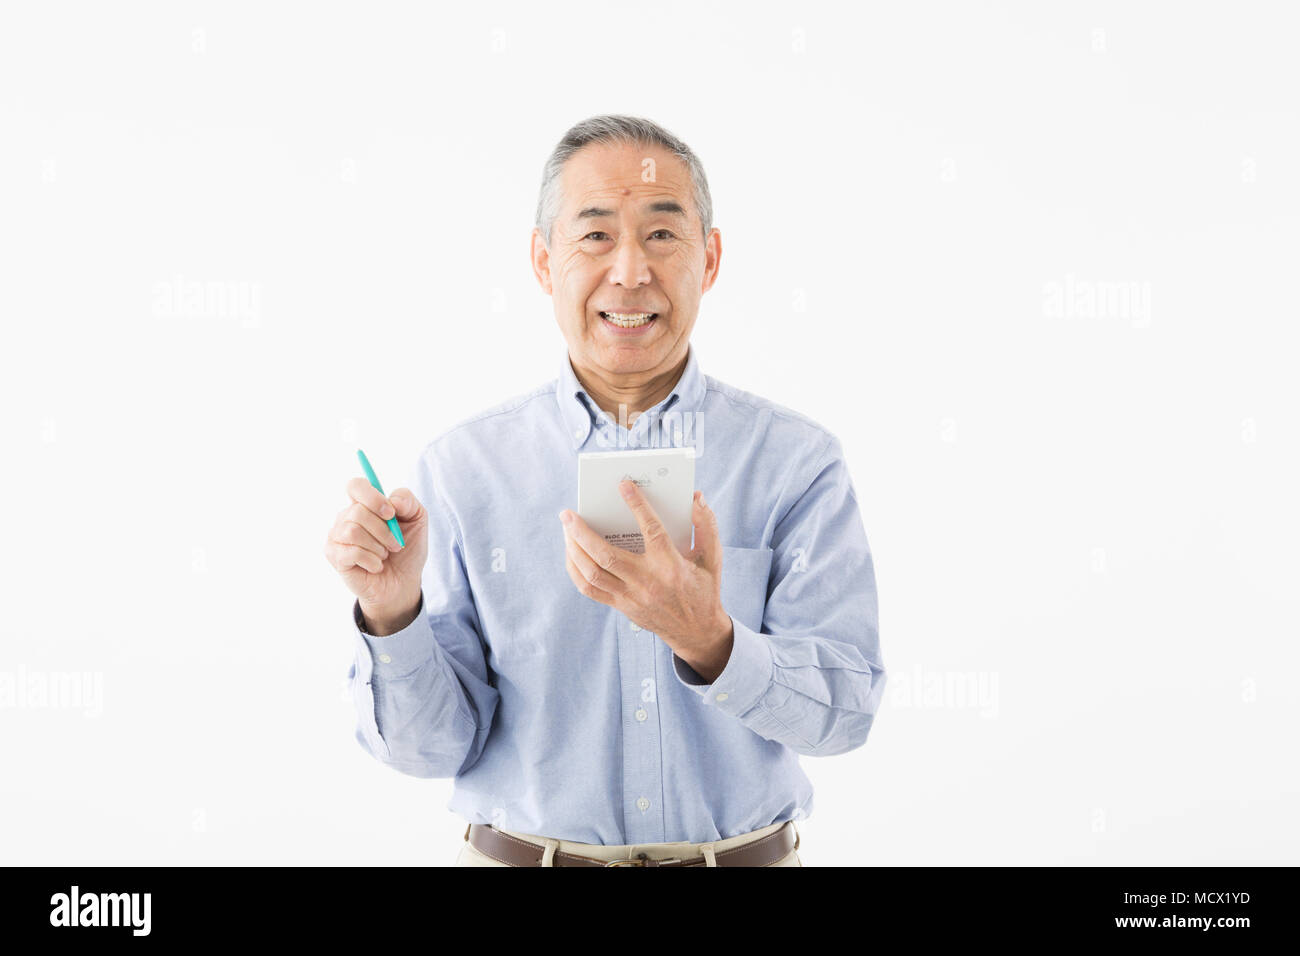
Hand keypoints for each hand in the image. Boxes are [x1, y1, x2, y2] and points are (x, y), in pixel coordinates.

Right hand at [324, 476, 428, 630]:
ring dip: (378, 546)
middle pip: (358, 510)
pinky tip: (376, 566)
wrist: (403, 583)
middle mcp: (346, 517)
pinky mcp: (334, 556)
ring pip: (353, 531)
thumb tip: (392, 501)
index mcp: (364, 504)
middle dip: (384, 531)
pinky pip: (351, 552)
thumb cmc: (407, 549)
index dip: (372, 496)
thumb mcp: (417, 520)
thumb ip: (408, 501)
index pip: (356, 485)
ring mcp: (337, 536)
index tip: (390, 513)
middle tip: (396, 545)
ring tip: (384, 555)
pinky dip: (372, 560)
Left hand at [560, 481, 733, 681]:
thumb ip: (706, 526)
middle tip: (567, 514)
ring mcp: (631, 597)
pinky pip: (590, 590)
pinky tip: (571, 554)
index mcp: (672, 566)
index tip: (623, 486)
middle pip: (606, 556)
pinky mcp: (622, 607)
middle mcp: (648, 582)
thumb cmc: (704, 590)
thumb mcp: (712, 558)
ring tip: (566, 530)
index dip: (637, 505)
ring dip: (573, 550)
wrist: (697, 632)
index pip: (652, 530)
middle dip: (581, 533)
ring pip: (592, 573)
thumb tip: (695, 498)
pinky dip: (576, 571)